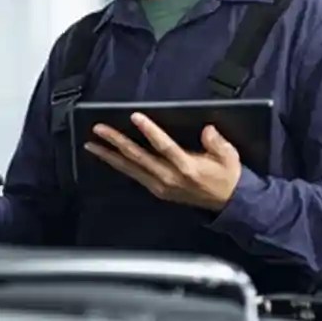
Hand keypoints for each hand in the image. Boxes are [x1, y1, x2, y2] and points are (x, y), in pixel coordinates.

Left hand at [84, 113, 241, 210]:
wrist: (228, 204)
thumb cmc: (227, 176)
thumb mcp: (229, 157)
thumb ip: (217, 143)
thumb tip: (207, 129)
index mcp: (187, 167)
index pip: (164, 146)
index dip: (149, 131)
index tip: (135, 116)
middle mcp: (170, 178)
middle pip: (138, 157)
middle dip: (117, 142)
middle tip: (98, 129)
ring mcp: (161, 186)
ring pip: (130, 168)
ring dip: (109, 155)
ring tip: (91, 144)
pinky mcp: (157, 191)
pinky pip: (134, 176)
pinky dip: (119, 166)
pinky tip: (107, 157)